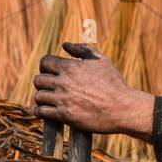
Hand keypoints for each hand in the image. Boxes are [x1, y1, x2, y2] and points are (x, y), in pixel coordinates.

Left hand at [33, 42, 154, 138]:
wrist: (123, 108)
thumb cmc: (115, 83)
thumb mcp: (102, 60)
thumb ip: (82, 50)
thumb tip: (65, 45)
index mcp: (70, 67)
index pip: (45, 62)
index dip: (45, 66)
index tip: (49, 71)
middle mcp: (63, 82)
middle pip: (38, 80)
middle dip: (42, 83)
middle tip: (50, 87)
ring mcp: (63, 100)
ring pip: (39, 96)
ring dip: (43, 98)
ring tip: (49, 100)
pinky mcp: (65, 116)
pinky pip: (42, 112)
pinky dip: (41, 111)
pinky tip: (46, 111)